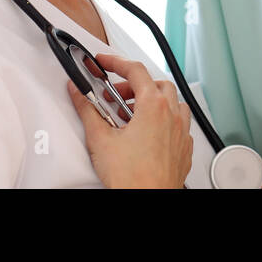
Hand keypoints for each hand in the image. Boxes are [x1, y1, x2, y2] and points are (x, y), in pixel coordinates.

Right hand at [67, 53, 193, 188]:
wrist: (149, 198)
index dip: (116, 62)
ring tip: (132, 112)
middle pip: (157, 84)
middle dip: (134, 84)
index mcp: (154, 107)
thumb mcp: (101, 139)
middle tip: (115, 94)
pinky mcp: (183, 147)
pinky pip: (179, 123)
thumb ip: (88, 110)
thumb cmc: (132, 177)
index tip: (104, 62)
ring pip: (173, 102)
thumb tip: (79, 94)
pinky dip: (164, 120)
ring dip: (153, 101)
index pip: (136, 70)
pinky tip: (149, 131)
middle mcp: (172, 115)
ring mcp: (181, 131)